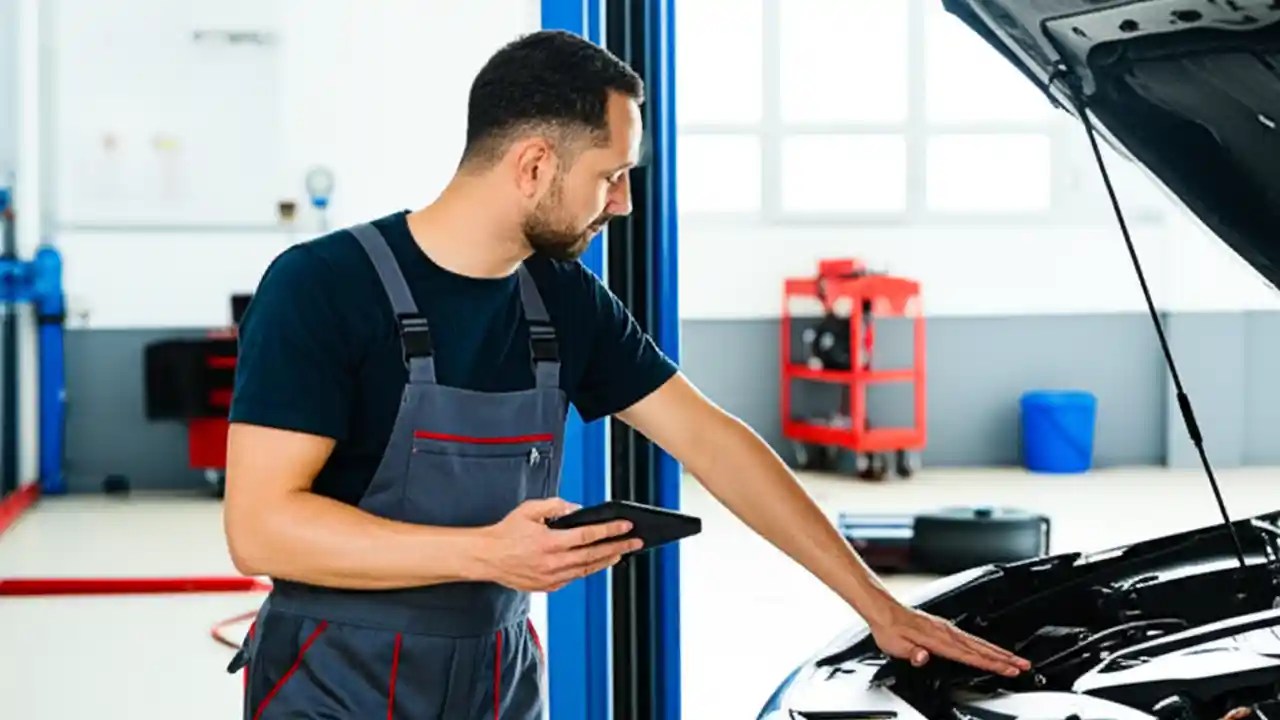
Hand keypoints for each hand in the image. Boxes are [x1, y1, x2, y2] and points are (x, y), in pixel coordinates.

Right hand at [476, 497, 642, 591]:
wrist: (486, 558)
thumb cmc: (506, 533)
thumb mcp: (529, 510)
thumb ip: (554, 507)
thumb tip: (576, 509)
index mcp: (550, 542)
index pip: (588, 535)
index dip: (610, 530)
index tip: (626, 526)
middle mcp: (553, 562)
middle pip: (594, 555)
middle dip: (618, 547)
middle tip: (635, 542)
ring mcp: (552, 577)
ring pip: (587, 569)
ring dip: (606, 561)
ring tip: (621, 553)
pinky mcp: (548, 586)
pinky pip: (574, 577)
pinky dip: (587, 569)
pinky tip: (596, 562)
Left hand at [866, 597, 1030, 676]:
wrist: (884, 611)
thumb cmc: (890, 629)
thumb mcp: (896, 646)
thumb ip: (912, 653)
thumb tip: (923, 657)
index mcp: (938, 640)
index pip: (970, 655)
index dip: (991, 663)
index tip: (1009, 669)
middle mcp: (946, 632)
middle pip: (982, 648)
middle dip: (1004, 658)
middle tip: (1024, 665)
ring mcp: (947, 628)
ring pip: (979, 642)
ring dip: (998, 651)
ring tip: (1015, 659)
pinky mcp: (945, 627)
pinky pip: (971, 637)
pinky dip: (985, 644)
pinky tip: (990, 649)